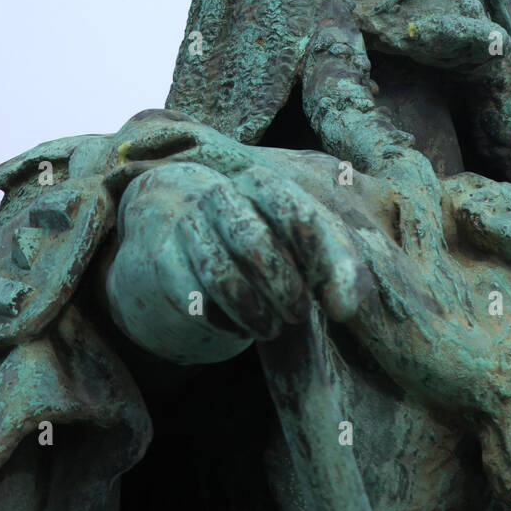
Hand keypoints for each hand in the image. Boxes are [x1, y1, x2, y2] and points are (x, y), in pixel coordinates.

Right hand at [104, 111, 372, 364]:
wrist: (182, 247)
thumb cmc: (261, 248)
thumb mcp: (305, 248)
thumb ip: (339, 269)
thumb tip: (347, 308)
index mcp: (262, 183)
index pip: (295, 212)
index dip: (322, 261)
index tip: (341, 305)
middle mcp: (221, 196)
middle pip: (255, 244)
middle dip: (284, 289)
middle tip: (299, 314)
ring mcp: (187, 227)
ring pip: (221, 275)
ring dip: (254, 311)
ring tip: (273, 327)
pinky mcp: (163, 262)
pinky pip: (194, 298)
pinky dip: (224, 320)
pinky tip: (239, 326)